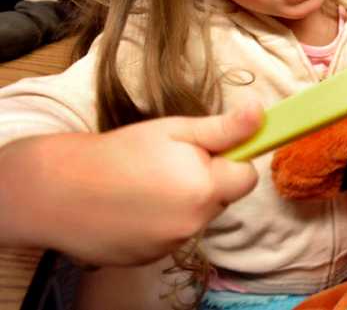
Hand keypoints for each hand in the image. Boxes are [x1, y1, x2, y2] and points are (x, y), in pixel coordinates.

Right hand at [0, 102, 262, 265]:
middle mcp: (194, 223)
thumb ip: (223, 129)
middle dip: (205, 181)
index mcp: (206, 188)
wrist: (58, 190)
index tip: (206, 150)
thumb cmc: (119, 152)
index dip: (231, 160)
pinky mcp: (150, 258)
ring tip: (144, 184)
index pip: (246, 177)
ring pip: (195, 217)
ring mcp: (171, 244)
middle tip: (168, 163)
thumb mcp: (174, 130)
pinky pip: (171, 235)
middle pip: (220, 198)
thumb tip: (261, 115)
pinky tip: (132, 207)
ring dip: (183, 202)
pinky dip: (160, 222)